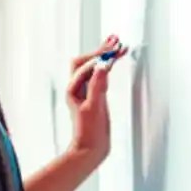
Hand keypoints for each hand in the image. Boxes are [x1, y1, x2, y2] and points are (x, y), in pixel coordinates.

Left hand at [65, 35, 126, 166]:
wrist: (90, 150)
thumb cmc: (89, 133)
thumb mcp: (94, 108)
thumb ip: (98, 86)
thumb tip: (102, 66)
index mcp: (74, 89)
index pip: (86, 65)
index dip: (100, 56)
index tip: (114, 49)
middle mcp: (78, 88)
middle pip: (86, 62)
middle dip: (100, 50)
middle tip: (115, 40)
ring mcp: (86, 92)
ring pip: (93, 68)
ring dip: (103, 56)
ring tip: (116, 46)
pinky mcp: (94, 97)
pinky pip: (98, 76)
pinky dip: (106, 67)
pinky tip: (112, 64)